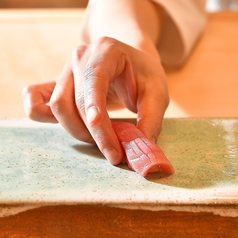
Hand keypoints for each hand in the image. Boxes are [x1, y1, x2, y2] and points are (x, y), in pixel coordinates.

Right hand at [22, 37, 168, 164]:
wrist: (132, 61)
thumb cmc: (144, 75)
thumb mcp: (157, 94)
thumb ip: (150, 121)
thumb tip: (140, 153)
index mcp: (106, 51)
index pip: (94, 86)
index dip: (100, 121)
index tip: (113, 150)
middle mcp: (80, 57)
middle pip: (73, 102)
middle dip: (92, 134)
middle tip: (114, 152)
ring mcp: (66, 69)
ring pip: (58, 106)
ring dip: (76, 130)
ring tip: (100, 140)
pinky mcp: (59, 83)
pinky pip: (35, 97)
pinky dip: (39, 112)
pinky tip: (61, 124)